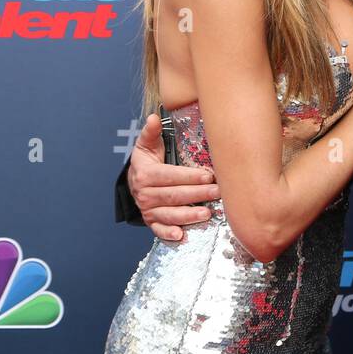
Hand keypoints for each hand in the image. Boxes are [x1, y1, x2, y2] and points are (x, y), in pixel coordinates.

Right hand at [128, 112, 220, 242]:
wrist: (135, 181)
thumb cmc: (148, 161)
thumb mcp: (147, 145)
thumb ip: (151, 133)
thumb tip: (154, 118)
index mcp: (145, 174)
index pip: (169, 176)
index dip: (189, 177)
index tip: (208, 176)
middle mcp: (144, 194)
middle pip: (173, 195)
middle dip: (196, 195)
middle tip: (217, 193)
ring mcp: (147, 209)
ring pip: (168, 214)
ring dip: (187, 216)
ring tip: (207, 214)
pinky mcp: (151, 221)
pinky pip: (158, 230)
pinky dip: (168, 234)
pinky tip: (180, 235)